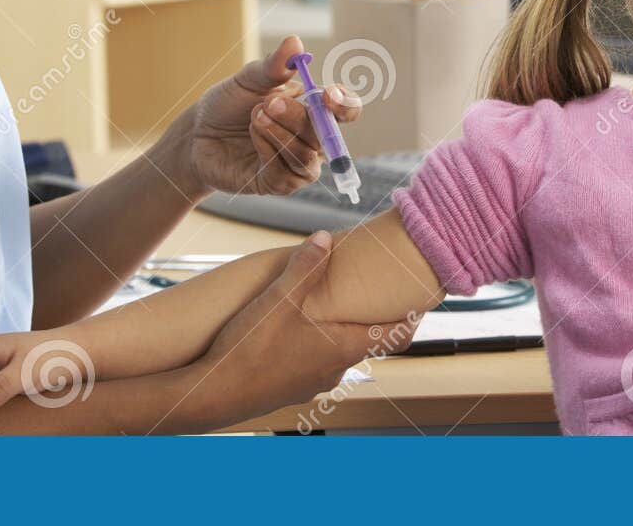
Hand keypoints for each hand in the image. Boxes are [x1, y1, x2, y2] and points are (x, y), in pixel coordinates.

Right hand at [182, 233, 417, 427]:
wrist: (210, 395)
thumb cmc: (249, 349)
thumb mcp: (279, 298)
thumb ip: (305, 267)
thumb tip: (324, 237)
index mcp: (344, 347)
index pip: (398, 334)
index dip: (413, 316)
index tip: (423, 298)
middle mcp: (335, 369)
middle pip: (368, 341)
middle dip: (372, 316)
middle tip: (374, 292)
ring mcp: (312, 383)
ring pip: (338, 352)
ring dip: (340, 331)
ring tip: (331, 306)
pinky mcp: (289, 388)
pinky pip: (313, 363)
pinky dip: (315, 344)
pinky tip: (294, 329)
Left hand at [183, 35, 362, 196]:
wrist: (196, 134)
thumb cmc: (228, 105)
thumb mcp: (248, 80)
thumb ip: (274, 66)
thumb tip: (294, 42)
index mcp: (314, 109)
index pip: (346, 109)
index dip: (344, 103)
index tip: (327, 94)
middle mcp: (313, 138)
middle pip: (325, 133)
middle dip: (297, 117)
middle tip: (269, 103)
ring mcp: (298, 163)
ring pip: (307, 156)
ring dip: (279, 134)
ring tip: (254, 117)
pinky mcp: (279, 184)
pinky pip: (285, 173)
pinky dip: (267, 150)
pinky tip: (253, 136)